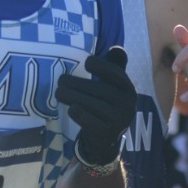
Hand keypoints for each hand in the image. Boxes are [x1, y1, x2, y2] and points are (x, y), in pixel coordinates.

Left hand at [56, 46, 136, 164]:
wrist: (105, 140)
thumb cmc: (106, 106)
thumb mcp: (113, 87)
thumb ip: (114, 67)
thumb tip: (116, 48)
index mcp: (129, 90)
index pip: (117, 75)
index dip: (102, 67)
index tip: (87, 62)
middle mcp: (127, 105)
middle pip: (100, 90)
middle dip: (77, 84)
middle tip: (61, 80)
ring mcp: (118, 121)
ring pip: (92, 104)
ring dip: (72, 96)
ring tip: (59, 92)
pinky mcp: (106, 133)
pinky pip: (90, 121)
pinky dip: (79, 113)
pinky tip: (70, 108)